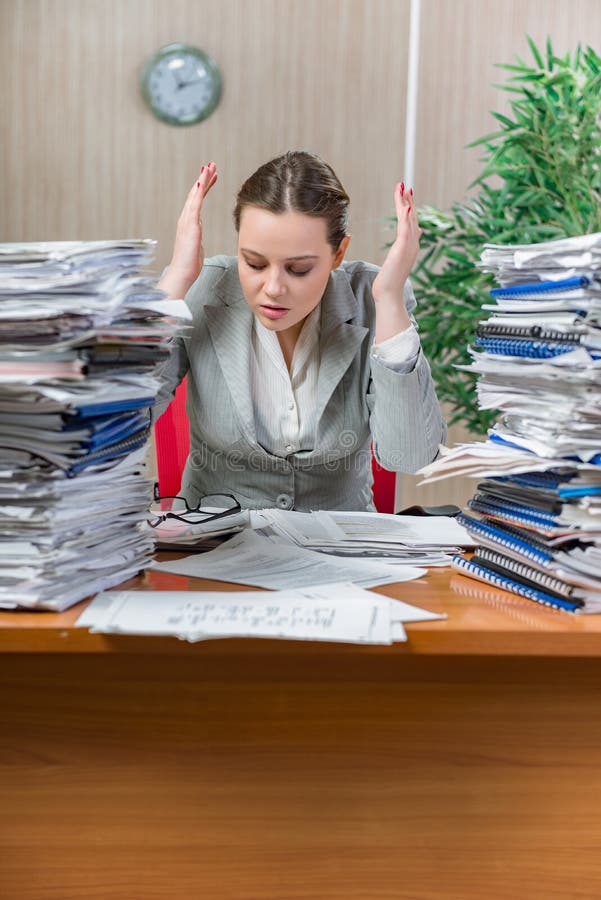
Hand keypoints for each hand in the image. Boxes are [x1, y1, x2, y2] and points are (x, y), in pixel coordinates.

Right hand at [159, 162, 217, 298]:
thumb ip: (196, 239)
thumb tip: (197, 237)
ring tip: (210, 167)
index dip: (204, 187)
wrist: (182, 272)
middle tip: (211, 165)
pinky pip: (195, 203)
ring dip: (202, 179)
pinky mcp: (190, 224)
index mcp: (189, 223)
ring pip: (195, 194)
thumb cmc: (189, 264)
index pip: (197, 200)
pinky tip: (203, 180)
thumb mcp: (196, 247)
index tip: (211, 177)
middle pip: (195, 193)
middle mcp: (186, 218)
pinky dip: (199, 191)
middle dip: (203, 178)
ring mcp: (187, 220)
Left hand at [372, 182, 421, 302]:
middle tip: (404, 185)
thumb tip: (406, 244)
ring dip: (406, 203)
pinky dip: (406, 218)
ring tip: (404, 189)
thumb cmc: (388, 282)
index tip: (406, 194)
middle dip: (408, 200)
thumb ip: (402, 250)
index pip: (410, 223)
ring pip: (409, 220)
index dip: (409, 207)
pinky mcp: (403, 250)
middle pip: (411, 218)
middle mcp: (413, 245)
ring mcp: (409, 247)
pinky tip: (405, 207)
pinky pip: (405, 231)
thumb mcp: (396, 262)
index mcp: (410, 246)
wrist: (388, 295)